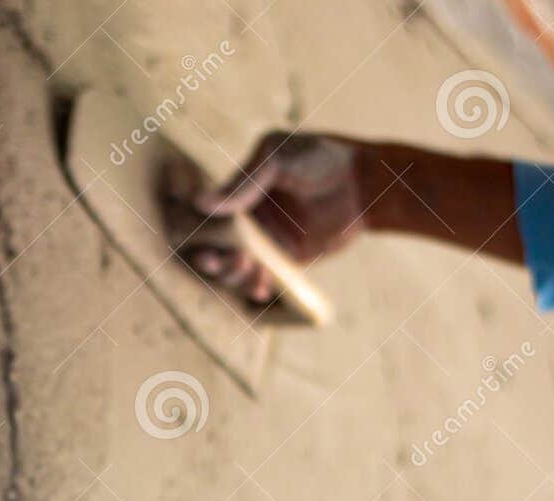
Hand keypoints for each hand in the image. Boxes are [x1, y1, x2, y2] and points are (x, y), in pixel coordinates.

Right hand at [180, 133, 365, 301]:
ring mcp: (267, 242)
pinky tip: (261, 288)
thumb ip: (242, 183)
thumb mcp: (277, 159)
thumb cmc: (320, 159)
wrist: (365, 182)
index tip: (188, 239)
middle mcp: (249, 219)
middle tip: (213, 260)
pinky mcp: (287, 261)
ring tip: (245, 267)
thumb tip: (199, 203)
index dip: (193, 230)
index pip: (206, 215)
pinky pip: (264, 279)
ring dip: (233, 274)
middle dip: (210, 258)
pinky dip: (257, 287)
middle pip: (216, 247)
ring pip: (237, 267)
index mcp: (240, 191)